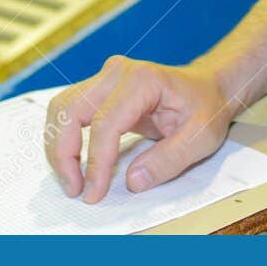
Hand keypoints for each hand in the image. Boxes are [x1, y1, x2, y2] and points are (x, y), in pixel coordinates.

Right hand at [43, 56, 235, 203]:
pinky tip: (73, 163)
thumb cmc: (206, 107)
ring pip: (62, 108)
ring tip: (71, 180)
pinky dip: (64, 138)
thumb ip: (168, 160)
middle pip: (70, 109)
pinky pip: (70, 111)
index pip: (105, 122)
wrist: (209, 87)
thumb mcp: (201, 138)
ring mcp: (105, 78)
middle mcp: (117, 73)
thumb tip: (132, 181)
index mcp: (142, 80)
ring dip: (58, 146)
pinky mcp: (100, 89)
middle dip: (63, 153)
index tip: (94, 192)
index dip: (96, 161)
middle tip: (74, 188)